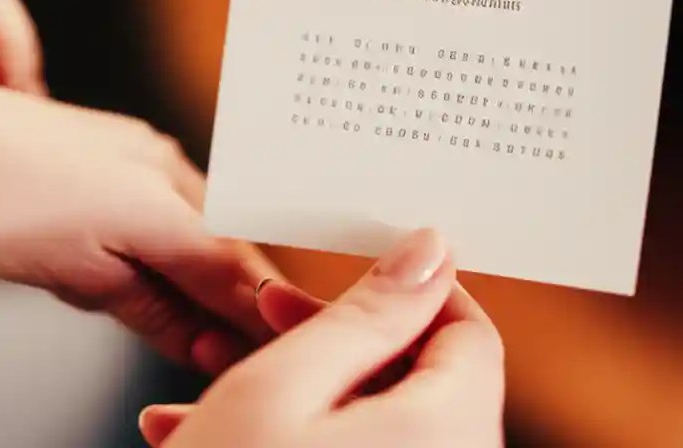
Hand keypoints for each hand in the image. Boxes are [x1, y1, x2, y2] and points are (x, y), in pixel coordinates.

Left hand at [0, 63, 276, 372]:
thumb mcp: (79, 277)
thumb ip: (158, 311)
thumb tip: (207, 346)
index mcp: (172, 202)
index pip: (244, 280)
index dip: (254, 330)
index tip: (254, 365)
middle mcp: (169, 167)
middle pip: (228, 254)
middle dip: (227, 308)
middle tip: (208, 358)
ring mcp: (141, 152)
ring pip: (195, 232)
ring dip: (194, 282)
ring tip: (172, 328)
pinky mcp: (112, 148)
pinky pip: (161, 209)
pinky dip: (161, 250)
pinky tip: (136, 275)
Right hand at [137, 229, 504, 447]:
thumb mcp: (283, 385)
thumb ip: (365, 314)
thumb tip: (427, 254)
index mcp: (449, 433)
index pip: (468, 332)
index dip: (406, 290)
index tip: (350, 271)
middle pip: (418, 382)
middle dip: (332, 345)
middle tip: (266, 322)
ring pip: (375, 428)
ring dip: (300, 399)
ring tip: (213, 394)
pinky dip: (298, 446)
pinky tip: (220, 443)